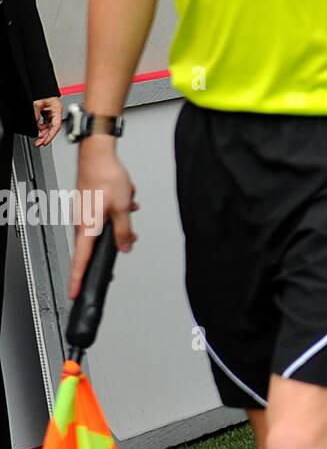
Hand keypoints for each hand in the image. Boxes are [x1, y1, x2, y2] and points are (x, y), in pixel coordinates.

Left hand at [33, 97, 62, 147]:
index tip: (45, 142)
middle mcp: (56, 112)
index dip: (51, 136)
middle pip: (53, 128)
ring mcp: (52, 113)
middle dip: (45, 137)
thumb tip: (35, 126)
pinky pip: (45, 123)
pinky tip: (37, 129)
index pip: (56, 126)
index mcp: (57, 109)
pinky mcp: (48, 114)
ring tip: (37, 138)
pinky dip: (41, 127)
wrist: (40, 88)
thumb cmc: (42, 92)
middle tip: (39, 143)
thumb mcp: (36, 104)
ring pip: (49, 127)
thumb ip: (36, 116)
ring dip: (42, 133)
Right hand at [69, 142, 137, 298]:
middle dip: (107, 249)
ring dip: (116, 226)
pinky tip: (128, 204)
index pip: (81, 260)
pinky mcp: (89, 206)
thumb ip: (124, 231)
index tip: (74, 293)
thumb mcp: (123, 208)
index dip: (77, 279)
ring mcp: (84, 214)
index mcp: (87, 227)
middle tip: (118, 252)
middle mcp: (82, 223)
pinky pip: (103, 217)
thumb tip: (126, 247)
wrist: (98, 155)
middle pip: (92, 247)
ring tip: (130, 213)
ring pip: (101, 229)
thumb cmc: (106, 177)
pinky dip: (115, 213)